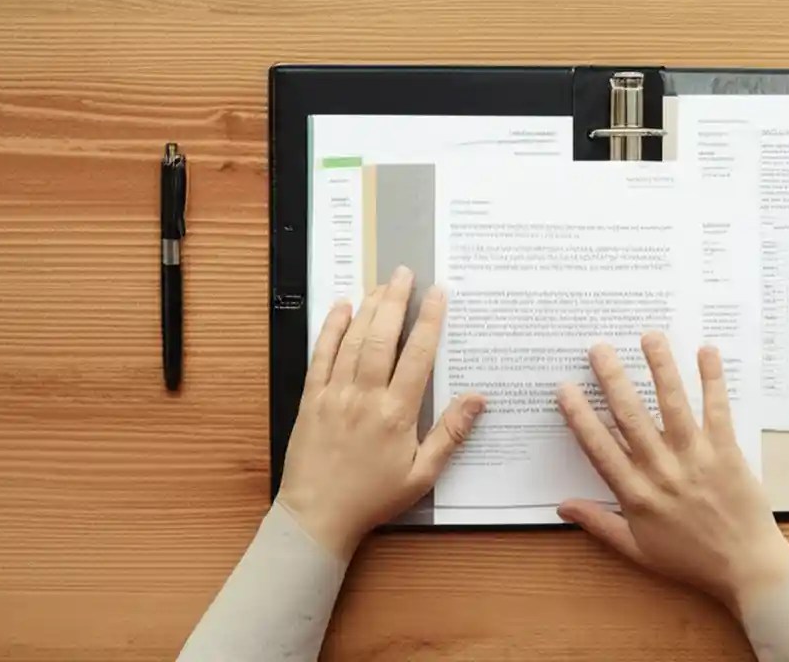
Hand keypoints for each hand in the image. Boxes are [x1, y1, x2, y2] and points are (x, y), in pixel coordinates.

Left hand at [277, 267, 484, 559]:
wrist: (317, 516)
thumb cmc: (373, 498)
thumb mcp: (422, 473)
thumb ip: (450, 433)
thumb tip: (478, 399)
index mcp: (396, 413)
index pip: (418, 355)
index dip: (430, 320)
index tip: (438, 293)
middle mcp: (365, 396)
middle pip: (383, 336)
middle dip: (396, 300)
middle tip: (405, 272)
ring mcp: (334, 394)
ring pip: (354, 340)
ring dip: (368, 308)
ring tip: (382, 284)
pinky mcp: (310, 399)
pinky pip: (321, 355)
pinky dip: (331, 328)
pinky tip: (341, 308)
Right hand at [556, 332, 788, 616]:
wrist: (745, 568)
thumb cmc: (690, 560)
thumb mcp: (636, 550)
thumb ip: (598, 523)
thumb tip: (561, 505)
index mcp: (636, 495)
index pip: (600, 448)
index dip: (580, 417)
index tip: (565, 388)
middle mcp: (662, 471)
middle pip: (631, 417)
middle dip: (613, 379)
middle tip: (598, 348)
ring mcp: (696, 459)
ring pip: (673, 405)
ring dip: (660, 368)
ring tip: (649, 336)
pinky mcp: (727, 453)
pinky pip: (718, 411)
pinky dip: (712, 380)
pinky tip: (705, 352)